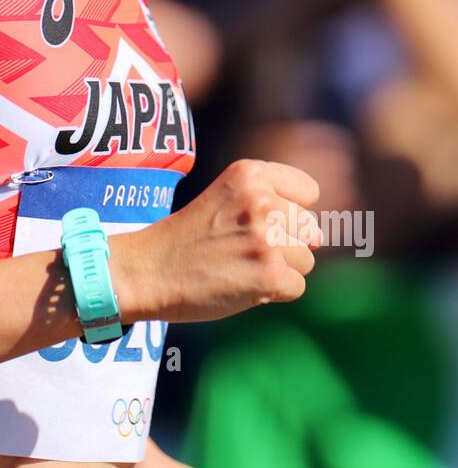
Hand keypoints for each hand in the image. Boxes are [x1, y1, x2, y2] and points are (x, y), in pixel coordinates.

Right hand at [132, 158, 322, 323]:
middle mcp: (262, 201)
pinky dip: (273, 293)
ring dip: (279, 270)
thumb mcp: (227, 197)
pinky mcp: (269, 274)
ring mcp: (267, 238)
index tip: (256, 223)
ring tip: (239, 267)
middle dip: (285, 245)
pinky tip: (241, 285)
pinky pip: (297, 287)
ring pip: (306, 261)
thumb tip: (320, 235)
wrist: (147, 271)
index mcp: (250, 174)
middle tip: (241, 250)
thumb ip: (271, 201)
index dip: (288, 213)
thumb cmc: (188, 237)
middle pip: (310, 229)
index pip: (308, 192)